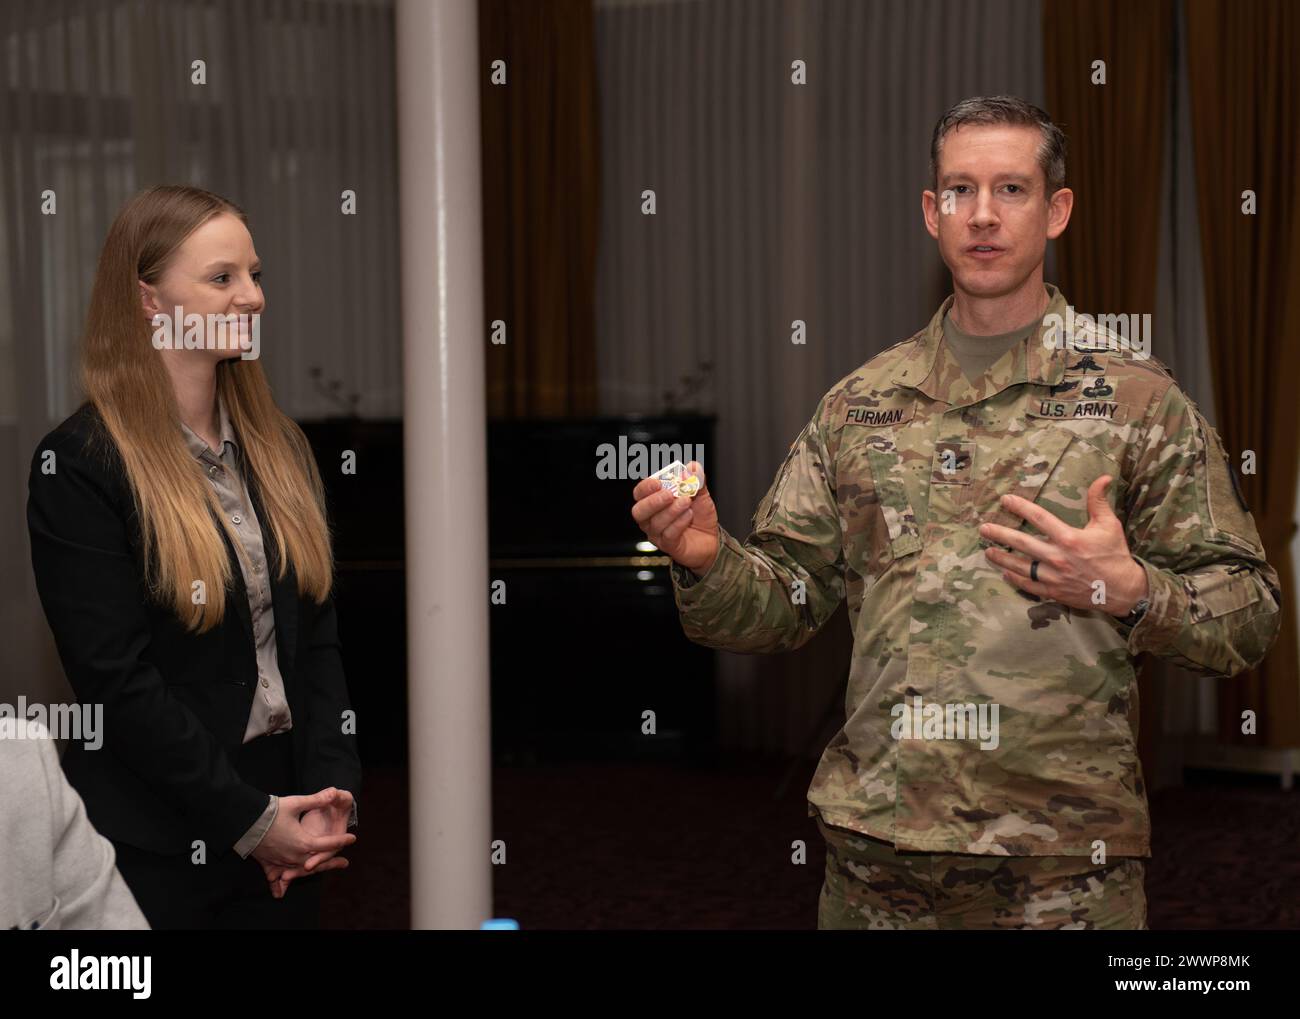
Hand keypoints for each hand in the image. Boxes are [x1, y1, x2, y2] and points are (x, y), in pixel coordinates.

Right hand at [251, 788, 355, 898]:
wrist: (245, 821)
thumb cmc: (271, 812)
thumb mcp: (296, 803)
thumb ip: (316, 800)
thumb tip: (334, 792)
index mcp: (304, 842)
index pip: (327, 844)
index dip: (341, 841)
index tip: (352, 838)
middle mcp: (294, 856)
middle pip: (317, 862)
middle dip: (331, 862)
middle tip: (345, 863)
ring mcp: (281, 862)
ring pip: (300, 870)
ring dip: (311, 870)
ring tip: (320, 870)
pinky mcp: (268, 863)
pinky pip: (276, 877)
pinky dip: (279, 884)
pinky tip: (279, 893)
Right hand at [631, 461, 719, 573]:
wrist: (712, 538)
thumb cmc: (700, 515)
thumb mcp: (700, 493)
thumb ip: (695, 479)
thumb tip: (692, 466)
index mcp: (653, 501)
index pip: (640, 493)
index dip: (645, 487)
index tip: (657, 482)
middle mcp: (651, 518)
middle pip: (639, 511)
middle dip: (653, 501)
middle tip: (669, 494)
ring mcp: (658, 533)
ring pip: (656, 523)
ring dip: (672, 510)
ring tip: (686, 502)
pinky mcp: (669, 545)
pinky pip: (668, 535)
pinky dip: (679, 523)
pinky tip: (689, 515)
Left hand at [979, 475, 1149, 616]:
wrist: (1123, 590)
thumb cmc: (1115, 555)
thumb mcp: (1109, 524)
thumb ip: (1099, 501)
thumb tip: (1102, 477)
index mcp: (1070, 538)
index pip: (1039, 518)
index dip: (1020, 507)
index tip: (1006, 500)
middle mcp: (1058, 558)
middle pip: (1022, 543)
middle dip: (1000, 534)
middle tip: (983, 528)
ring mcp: (1054, 577)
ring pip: (1020, 566)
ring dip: (1002, 558)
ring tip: (987, 551)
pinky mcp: (1054, 592)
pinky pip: (1028, 586)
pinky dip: (1015, 579)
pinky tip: (1004, 573)